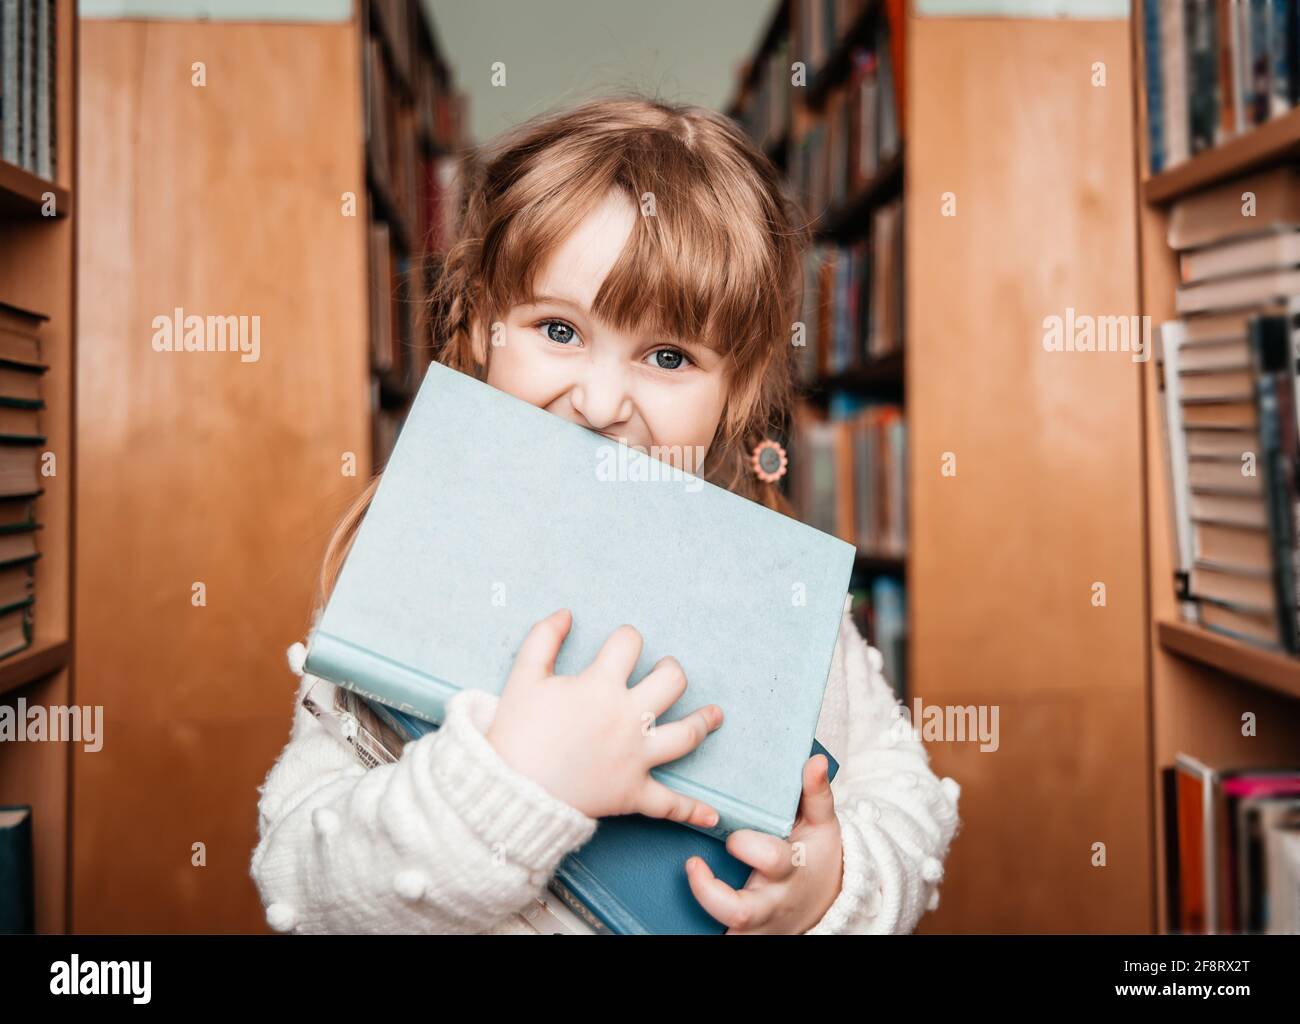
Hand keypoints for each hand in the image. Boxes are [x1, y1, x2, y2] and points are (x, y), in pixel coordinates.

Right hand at [487, 608, 723, 828]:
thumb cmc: (517, 732)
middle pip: (672, 683)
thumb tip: (566, 613)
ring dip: (704, 723)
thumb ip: (544, 638)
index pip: (629, 644)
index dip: (626, 638)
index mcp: (602, 686)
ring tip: (715, 716)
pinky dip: (692, 811)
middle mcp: (629, 718)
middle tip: (666, 671)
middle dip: (672, 671)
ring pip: (686, 735)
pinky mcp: (633, 793)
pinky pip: (669, 804)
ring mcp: (636, 757)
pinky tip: (713, 817)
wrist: (510, 790)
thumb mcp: (523, 677)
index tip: (621, 644)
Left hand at [686, 755, 843, 933]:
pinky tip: (677, 912)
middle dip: (710, 891)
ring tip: (685, 879)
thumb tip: (815, 761)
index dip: (747, 848)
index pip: (770, 860)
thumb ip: (816, 793)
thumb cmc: (816, 855)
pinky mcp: (743, 935)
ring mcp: (756, 923)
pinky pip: (720, 936)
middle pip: (739, 911)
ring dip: (699, 907)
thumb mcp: (822, 824)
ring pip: (725, 929)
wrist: (826, 900)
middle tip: (694, 864)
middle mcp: (770, 902)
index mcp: (790, 869)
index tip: (731, 836)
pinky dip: (699, 926)